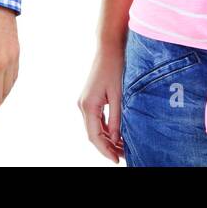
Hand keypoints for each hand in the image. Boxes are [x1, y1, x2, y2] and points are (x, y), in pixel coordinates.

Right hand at [78, 41, 124, 162]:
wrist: (108, 48)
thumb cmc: (114, 68)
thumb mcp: (118, 95)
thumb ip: (116, 118)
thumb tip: (115, 138)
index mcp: (88, 106)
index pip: (94, 136)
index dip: (105, 150)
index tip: (117, 160)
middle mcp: (83, 105)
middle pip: (93, 134)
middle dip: (107, 147)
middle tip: (123, 156)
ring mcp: (85, 102)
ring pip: (94, 128)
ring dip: (107, 139)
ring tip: (123, 148)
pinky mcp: (90, 99)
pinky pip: (96, 119)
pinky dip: (106, 129)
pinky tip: (117, 134)